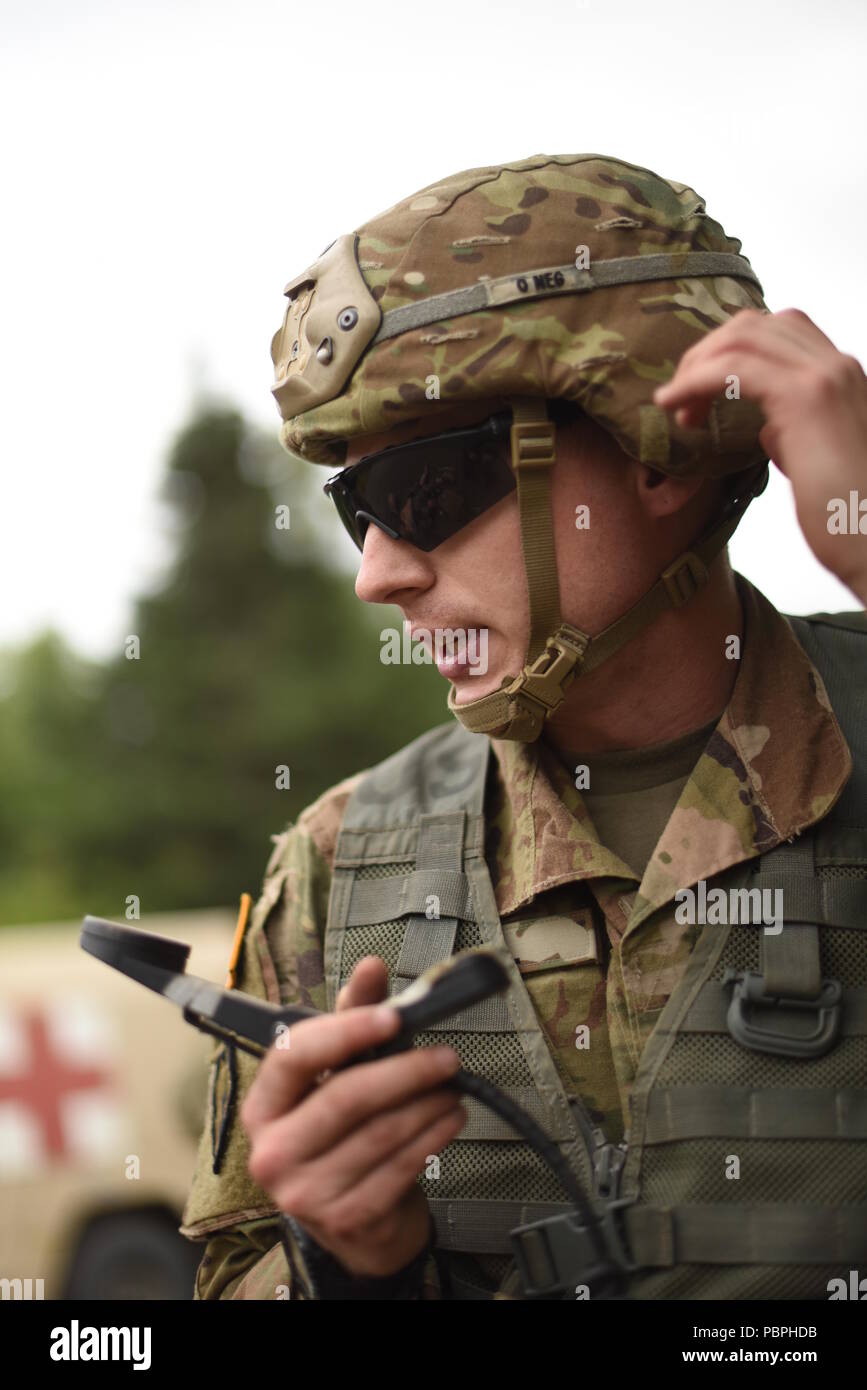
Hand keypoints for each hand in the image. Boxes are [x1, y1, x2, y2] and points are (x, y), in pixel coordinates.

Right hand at [240, 955, 465, 1277]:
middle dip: (404, 1071)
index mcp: (263, 1106)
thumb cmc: (340, 1133)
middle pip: (344, 1098)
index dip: (345, 1032)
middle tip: (445, 1056)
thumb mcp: (339, 1072)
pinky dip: (431, 1139)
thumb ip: (353, 1018)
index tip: (394, 1017)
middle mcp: (272, 1152)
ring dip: (427, 1105)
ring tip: (452, 1087)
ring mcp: (304, 1193)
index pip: (293, 1057)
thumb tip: (371, 966)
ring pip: (379, 1134)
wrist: (353, 1220)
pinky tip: (449, 1120)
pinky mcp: (344, 1220)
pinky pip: (398, 1169)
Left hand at [654, 308, 866, 604]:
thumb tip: (767, 427)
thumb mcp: (815, 459)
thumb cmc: (844, 513)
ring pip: (741, 336)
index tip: (702, 395)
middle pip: (753, 324)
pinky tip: (673, 404)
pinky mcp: (805, 397)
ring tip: (674, 405)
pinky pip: (733, 367)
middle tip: (681, 400)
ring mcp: (825, 375)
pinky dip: (694, 380)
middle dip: (706, 355)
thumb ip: (793, 431)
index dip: (729, 351)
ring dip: (696, 366)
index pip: (779, 331)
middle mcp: (838, 365)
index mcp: (842, 376)